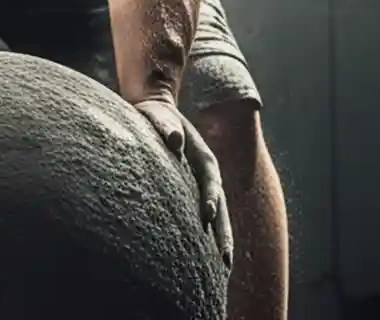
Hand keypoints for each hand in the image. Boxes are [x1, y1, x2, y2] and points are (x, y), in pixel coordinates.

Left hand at [133, 97, 233, 269]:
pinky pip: (204, 216)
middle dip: (223, 232)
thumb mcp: (158, 116)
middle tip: (225, 260)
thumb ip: (167, 127)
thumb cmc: (154, 114)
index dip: (210, 197)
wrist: (155, 111)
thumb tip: (175, 141)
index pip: (210, 179)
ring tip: (225, 267)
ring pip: (217, 215)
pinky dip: (208, 235)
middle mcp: (208, 173)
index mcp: (203, 156)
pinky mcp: (192, 192)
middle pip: (221, 205)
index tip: (207, 215)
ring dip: (221, 240)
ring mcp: (202, 184)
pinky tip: (207, 257)